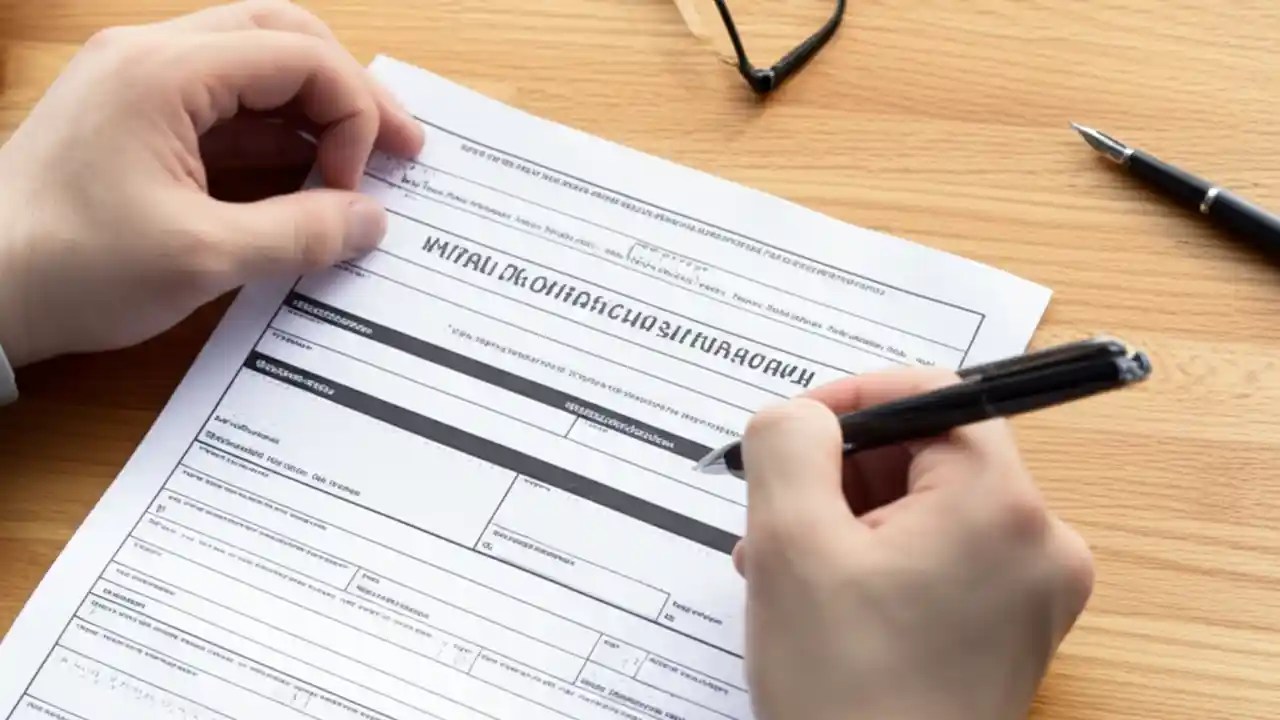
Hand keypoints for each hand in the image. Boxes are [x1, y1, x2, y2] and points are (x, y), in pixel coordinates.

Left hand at [0, 0, 423, 367]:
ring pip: (255, 63)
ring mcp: (138, 80)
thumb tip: (371, 220)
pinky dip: (273, 134)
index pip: (301, 57)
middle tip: (397, 147)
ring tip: (355, 165)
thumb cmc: (70, 269)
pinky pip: (223, 103)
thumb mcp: (202, 258)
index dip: (353, 116)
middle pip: (283, 36)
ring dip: (313, 110)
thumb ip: (301, 233)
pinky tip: (302, 178)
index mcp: (165, 71)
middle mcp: (151, 55)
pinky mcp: (132, 115)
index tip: (357, 187)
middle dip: (348, 91)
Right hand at [734, 369, 1094, 719]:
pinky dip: (880, 560)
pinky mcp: (1011, 630)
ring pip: (926, 507)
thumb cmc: (846, 696)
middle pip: (928, 452)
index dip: (852, 399)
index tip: (793, 433)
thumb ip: (787, 442)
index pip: (931, 394)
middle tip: (777, 518)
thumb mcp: (789, 544)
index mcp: (1000, 506)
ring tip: (789, 569)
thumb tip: (800, 414)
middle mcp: (1038, 543)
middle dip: (841, 473)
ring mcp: (1031, 592)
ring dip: (850, 518)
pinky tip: (825, 598)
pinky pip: (941, 558)